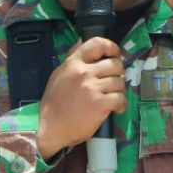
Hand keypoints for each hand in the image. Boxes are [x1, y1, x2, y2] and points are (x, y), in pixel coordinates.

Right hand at [35, 37, 126, 157]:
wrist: (50, 128)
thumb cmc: (54, 104)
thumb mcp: (59, 75)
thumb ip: (72, 61)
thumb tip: (82, 43)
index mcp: (73, 63)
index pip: (96, 44)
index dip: (111, 47)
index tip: (115, 55)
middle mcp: (83, 72)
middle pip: (115, 64)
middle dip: (119, 73)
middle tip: (114, 82)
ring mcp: (92, 88)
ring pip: (120, 82)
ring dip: (120, 90)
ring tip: (112, 97)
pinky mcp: (100, 103)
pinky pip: (121, 98)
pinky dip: (121, 104)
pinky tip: (116, 108)